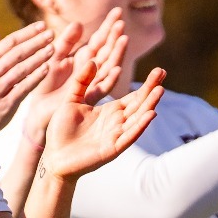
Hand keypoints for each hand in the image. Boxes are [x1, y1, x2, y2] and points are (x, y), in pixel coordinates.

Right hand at [0, 22, 55, 134]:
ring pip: (21, 70)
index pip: (8, 43)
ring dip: (38, 58)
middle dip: (36, 42)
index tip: (42, 26)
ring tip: (53, 49)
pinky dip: (35, 78)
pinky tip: (47, 69)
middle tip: (52, 34)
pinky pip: (23, 88)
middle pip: (16, 54)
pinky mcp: (5, 104)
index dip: (27, 33)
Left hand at [21, 10, 128, 147]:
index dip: (109, 26)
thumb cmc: (46, 81)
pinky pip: (103, 88)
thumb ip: (66, 42)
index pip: (100, 39)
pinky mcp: (89, 97)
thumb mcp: (54, 56)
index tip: (117, 11)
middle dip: (115, 37)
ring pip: (110, 66)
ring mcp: (93, 82)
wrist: (38, 107)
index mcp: (85, 57)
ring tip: (123, 40)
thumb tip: (79, 23)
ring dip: (117, 54)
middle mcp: (93, 69)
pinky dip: (110, 79)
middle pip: (108, 50)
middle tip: (121, 23)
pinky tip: (117, 69)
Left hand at [41, 71, 165, 179]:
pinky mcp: (112, 149)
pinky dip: (140, 126)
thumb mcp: (71, 100)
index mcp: (110, 111)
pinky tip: (150, 114)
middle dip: (151, 89)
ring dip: (149, 104)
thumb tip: (93, 61)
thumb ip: (82, 82)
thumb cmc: (62, 131)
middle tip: (162, 72)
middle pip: (139, 104)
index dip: (147, 84)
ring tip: (160, 90)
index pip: (134, 96)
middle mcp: (117, 122)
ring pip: (137, 118)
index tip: (159, 70)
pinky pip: (129, 136)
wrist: (54, 157)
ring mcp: (116, 135)